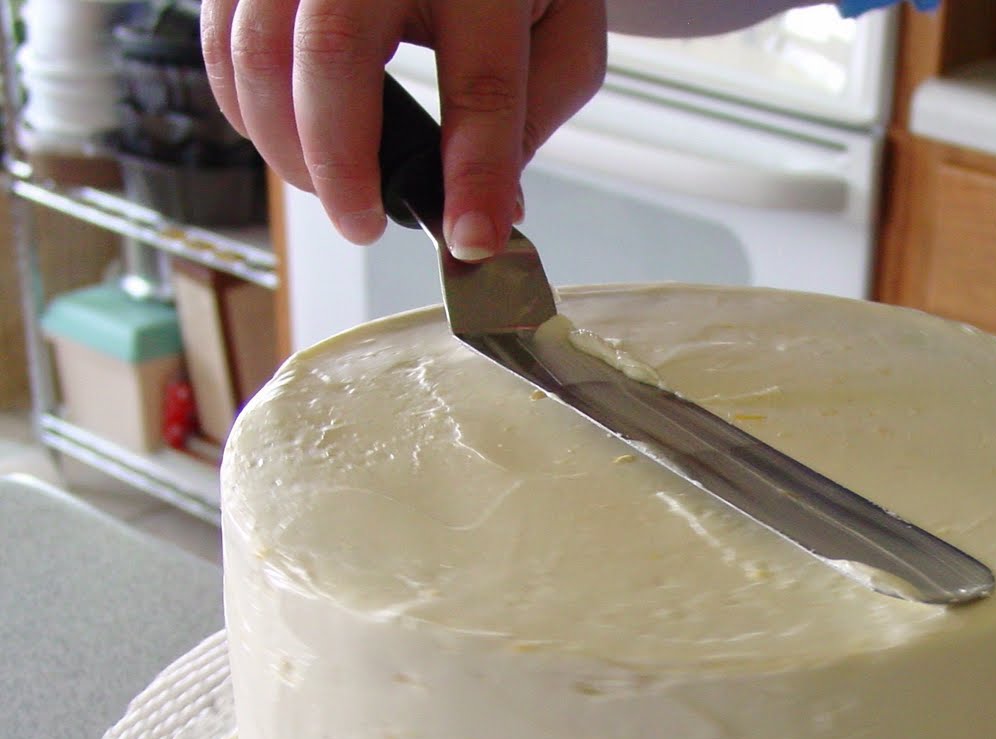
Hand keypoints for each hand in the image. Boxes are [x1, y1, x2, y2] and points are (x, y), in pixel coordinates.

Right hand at [202, 0, 605, 258]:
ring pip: (258, 49)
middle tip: (363, 224)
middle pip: (333, 56)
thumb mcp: (559, 28)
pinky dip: (245, 104)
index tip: (470, 240)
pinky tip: (289, 138)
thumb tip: (491, 206)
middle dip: (341, 166)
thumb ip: (536, 110)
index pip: (482, 83)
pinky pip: (221, 36)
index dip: (473, 174)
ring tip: (334, 191)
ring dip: (286, 145)